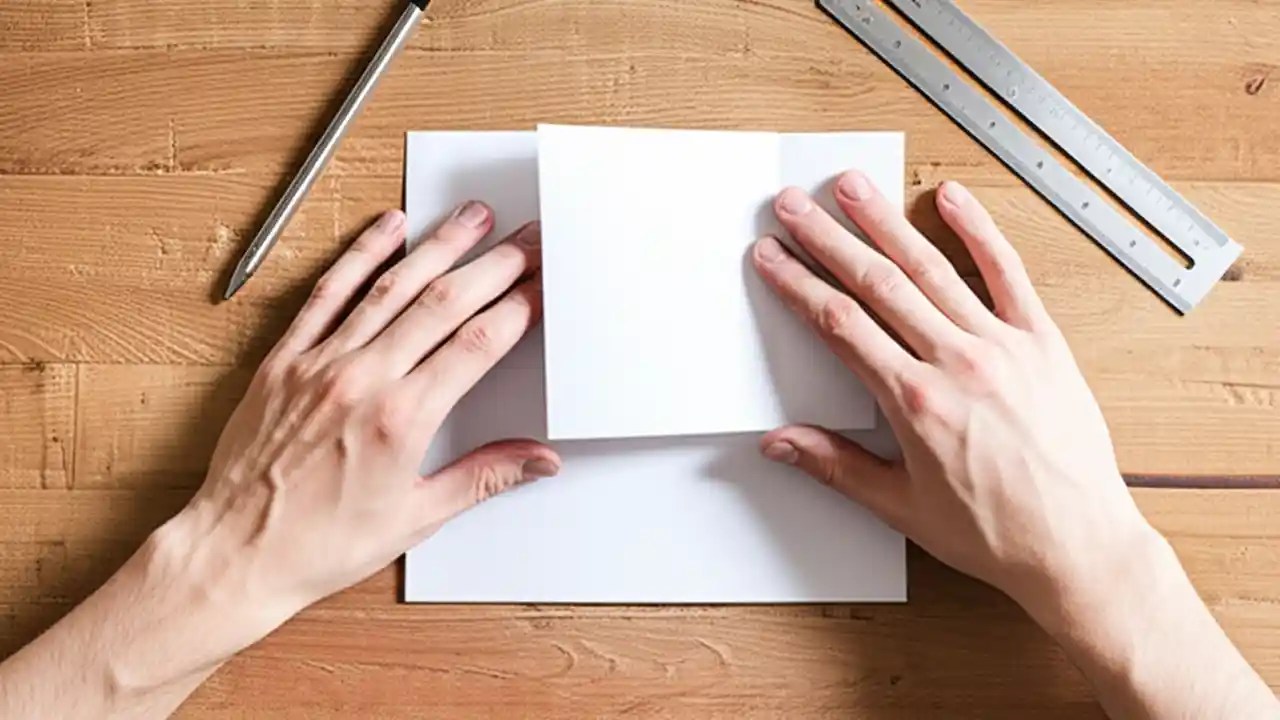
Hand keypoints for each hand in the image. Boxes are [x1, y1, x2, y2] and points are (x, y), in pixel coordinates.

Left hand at [173, 202, 558, 637]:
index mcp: (401, 421)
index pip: (476, 345)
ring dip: (438, 246)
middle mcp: (362, 381)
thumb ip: (483, 477)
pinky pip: (327, 293)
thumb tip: (538, 460)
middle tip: (526, 239)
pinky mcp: (286, 359)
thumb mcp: (415, 518)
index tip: (541, 285)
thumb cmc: (317, 544)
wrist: (235, 553)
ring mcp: (321, 363)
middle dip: (494, 265)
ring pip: (391, 287)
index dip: (517, 307)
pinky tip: (389, 228)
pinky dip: (361, 255)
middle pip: (443, 303)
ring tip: (472, 218)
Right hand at [752, 174, 1151, 616]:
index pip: (839, 325)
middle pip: (875, 284)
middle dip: (826, 239)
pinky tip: (952, 200)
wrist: (1079, 546)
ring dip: (885, 222)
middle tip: (793, 207)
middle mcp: (957, 364)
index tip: (773, 258)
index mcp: (915, 403)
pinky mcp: (1042, 342)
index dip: (798, 284)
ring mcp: (1002, 346)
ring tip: (852, 188)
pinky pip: (1008, 272)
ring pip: (931, 268)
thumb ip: (835, 466)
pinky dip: (978, 231)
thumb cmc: (998, 533)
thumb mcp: (901, 506)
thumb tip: (782, 443)